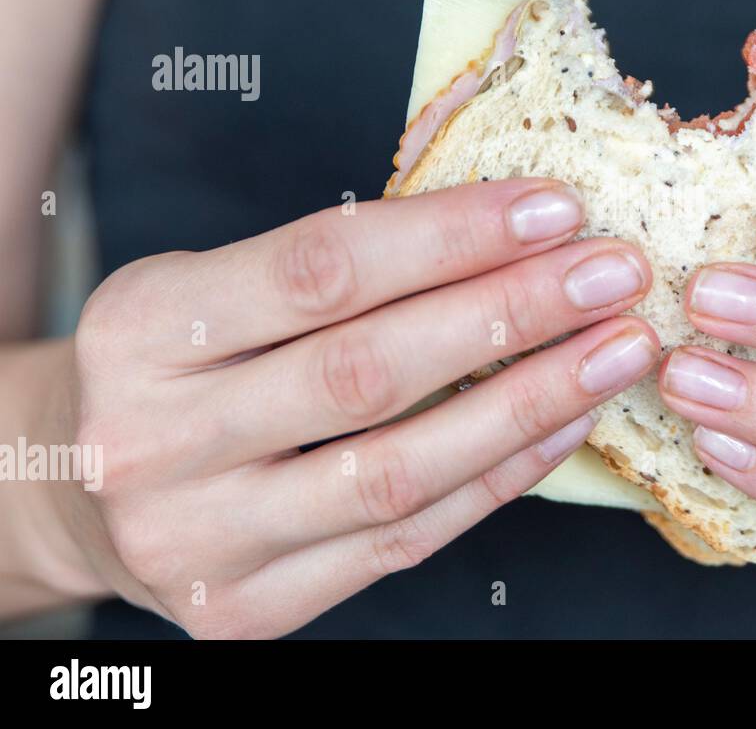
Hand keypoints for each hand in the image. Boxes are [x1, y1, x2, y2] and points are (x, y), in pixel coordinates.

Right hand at [57, 179, 656, 637]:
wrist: (78, 488)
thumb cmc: (177, 365)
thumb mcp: (215, 288)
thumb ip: (334, 272)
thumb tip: (511, 232)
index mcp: (142, 328)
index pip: (322, 269)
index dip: (452, 236)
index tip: (555, 209)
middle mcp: (154, 440)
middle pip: (368, 372)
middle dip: (512, 314)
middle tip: (614, 274)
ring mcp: (201, 539)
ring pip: (398, 471)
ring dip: (529, 404)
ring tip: (616, 353)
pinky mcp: (249, 607)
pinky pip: (403, 541)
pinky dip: (498, 478)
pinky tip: (565, 424)